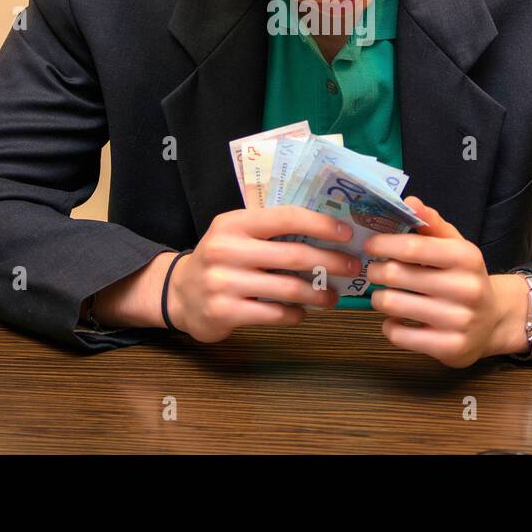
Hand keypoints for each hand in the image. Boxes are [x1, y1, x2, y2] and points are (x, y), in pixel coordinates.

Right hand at [167, 206, 364, 342]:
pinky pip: (274, 313)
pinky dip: (295, 313)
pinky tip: (302, 312)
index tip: (346, 233)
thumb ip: (270, 231)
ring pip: (287, 288)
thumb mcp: (236, 235)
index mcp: (233, 223)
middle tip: (352, 268)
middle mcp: (226, 249)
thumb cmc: (220, 260)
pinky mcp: (224, 311)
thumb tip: (326, 232)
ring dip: (317, 293)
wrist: (179, 294)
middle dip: (330, 262)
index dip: (320, 224)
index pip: (285, 217)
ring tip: (332, 297)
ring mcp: (223, 282)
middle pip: (293, 255)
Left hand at [364, 196, 528, 367]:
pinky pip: (398, 334)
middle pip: (396, 275)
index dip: (383, 244)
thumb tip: (410, 201)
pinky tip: (396, 319)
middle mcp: (466, 288)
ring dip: (379, 298)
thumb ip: (431, 224)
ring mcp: (459, 321)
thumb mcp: (456, 246)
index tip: (369, 244)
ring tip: (384, 295)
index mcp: (466, 257)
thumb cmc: (465, 277)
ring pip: (393, 305)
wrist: (494, 320)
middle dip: (376, 271)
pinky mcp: (449, 347)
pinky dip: (389, 326)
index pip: (412, 247)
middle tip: (374, 271)